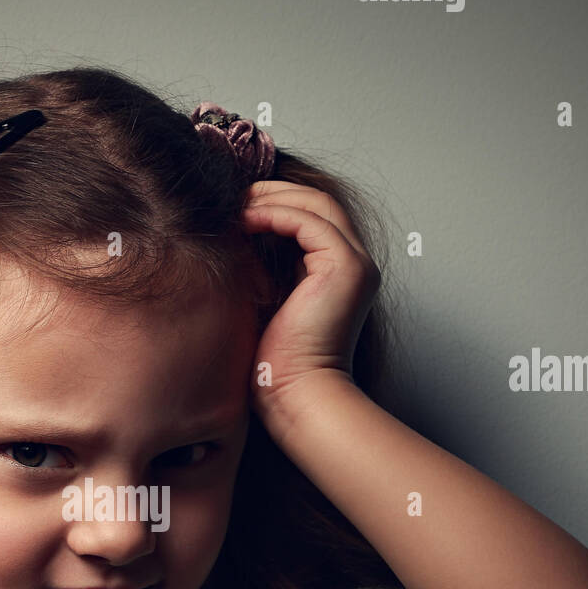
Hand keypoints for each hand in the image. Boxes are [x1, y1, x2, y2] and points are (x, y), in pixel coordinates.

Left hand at [240, 181, 381, 409]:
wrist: (296, 395)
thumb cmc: (275, 365)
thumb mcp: (266, 303)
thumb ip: (262, 269)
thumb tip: (232, 239)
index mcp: (338, 274)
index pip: (311, 219)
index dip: (275, 205)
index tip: (236, 208)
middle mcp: (354, 264)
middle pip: (317, 204)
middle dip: (273, 194)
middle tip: (233, 196)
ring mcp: (355, 264)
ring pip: (316, 205)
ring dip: (272, 199)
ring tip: (236, 204)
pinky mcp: (345, 267)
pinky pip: (309, 221)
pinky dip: (276, 214)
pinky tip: (246, 220)